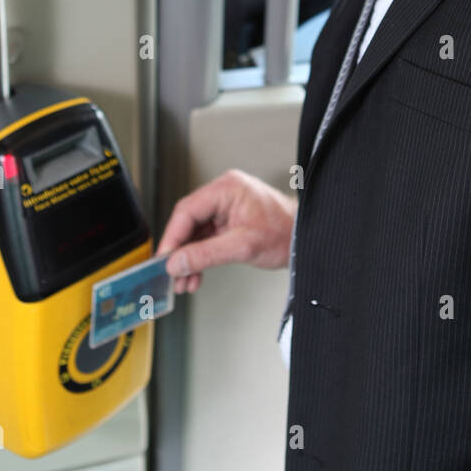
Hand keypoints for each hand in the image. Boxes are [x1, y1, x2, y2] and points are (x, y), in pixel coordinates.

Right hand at [155, 168, 296, 293]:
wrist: (306, 240)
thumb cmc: (285, 232)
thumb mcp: (242, 247)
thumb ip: (206, 254)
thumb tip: (177, 262)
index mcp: (227, 188)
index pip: (187, 211)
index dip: (172, 237)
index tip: (164, 259)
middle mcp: (224, 193)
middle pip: (188, 222)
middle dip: (180, 252)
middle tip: (172, 274)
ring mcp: (226, 207)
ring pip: (195, 233)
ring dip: (188, 259)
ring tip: (184, 281)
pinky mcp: (229, 221)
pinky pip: (206, 238)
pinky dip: (200, 257)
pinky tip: (196, 275)